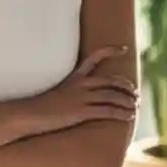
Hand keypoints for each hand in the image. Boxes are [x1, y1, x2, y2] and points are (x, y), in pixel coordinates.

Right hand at [22, 46, 138, 134]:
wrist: (31, 114)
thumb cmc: (42, 107)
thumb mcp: (58, 93)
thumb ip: (71, 91)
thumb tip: (82, 97)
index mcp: (75, 77)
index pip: (95, 57)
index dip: (110, 51)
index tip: (124, 49)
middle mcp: (81, 85)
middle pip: (111, 80)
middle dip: (126, 87)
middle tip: (135, 94)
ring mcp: (82, 98)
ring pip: (113, 96)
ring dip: (127, 102)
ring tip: (134, 107)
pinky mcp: (82, 111)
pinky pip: (108, 111)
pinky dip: (121, 113)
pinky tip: (128, 117)